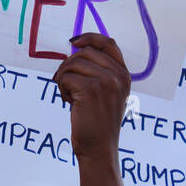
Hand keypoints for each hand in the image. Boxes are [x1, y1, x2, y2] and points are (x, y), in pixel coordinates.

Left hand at [54, 33, 129, 160]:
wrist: (99, 148)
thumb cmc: (98, 123)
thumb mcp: (107, 94)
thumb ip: (100, 72)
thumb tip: (76, 49)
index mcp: (124, 75)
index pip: (108, 43)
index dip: (89, 37)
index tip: (73, 42)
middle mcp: (118, 76)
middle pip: (85, 52)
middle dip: (69, 65)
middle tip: (67, 84)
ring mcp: (106, 81)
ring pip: (72, 63)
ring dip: (64, 78)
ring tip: (70, 96)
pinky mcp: (90, 89)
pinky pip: (65, 77)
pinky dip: (62, 88)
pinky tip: (69, 102)